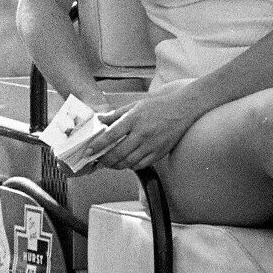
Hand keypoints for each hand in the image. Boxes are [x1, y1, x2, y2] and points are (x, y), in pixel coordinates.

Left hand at [79, 82, 198, 171]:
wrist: (182, 109)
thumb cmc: (158, 106)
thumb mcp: (135, 105)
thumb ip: (116, 114)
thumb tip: (99, 119)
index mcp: (134, 119)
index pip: (111, 135)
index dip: (98, 145)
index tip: (89, 151)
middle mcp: (142, 133)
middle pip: (118, 153)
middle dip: (105, 160)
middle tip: (98, 161)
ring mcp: (151, 144)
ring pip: (128, 162)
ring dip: (116, 165)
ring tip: (110, 164)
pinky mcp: (159, 152)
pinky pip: (141, 164)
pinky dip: (131, 166)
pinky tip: (126, 163)